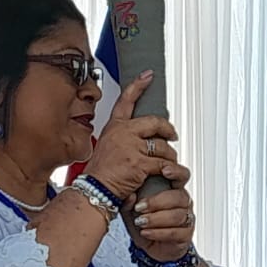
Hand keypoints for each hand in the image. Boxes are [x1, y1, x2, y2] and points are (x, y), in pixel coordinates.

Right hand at [83, 70, 178, 201]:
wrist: (94, 190)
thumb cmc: (100, 173)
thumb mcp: (106, 147)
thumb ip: (123, 139)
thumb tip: (142, 139)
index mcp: (114, 127)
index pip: (126, 101)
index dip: (138, 86)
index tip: (148, 76)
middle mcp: (123, 133)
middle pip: (155, 122)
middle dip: (168, 129)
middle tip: (172, 135)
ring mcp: (132, 147)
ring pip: (162, 146)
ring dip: (168, 157)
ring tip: (165, 165)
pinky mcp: (140, 162)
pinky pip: (163, 163)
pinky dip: (169, 170)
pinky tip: (168, 174)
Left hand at [126, 160, 194, 258]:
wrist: (151, 247)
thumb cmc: (145, 224)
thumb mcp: (132, 210)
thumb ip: (130, 201)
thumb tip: (130, 196)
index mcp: (172, 190)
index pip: (181, 176)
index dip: (176, 172)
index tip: (165, 171)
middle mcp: (183, 203)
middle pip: (179, 197)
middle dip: (157, 202)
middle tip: (140, 207)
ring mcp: (186, 218)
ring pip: (177, 215)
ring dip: (156, 218)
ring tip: (141, 222)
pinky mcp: (186, 234)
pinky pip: (176, 232)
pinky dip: (158, 232)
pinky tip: (146, 232)